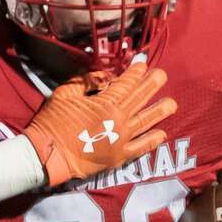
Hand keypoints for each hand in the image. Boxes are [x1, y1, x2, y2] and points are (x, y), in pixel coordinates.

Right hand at [23, 62, 176, 186]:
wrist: (49, 156)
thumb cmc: (53, 122)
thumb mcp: (64, 93)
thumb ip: (86, 81)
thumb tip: (104, 76)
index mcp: (105, 103)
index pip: (126, 83)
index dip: (135, 72)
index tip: (142, 64)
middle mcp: (118, 120)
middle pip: (140, 98)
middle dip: (153, 84)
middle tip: (163, 75)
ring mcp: (121, 139)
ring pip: (146, 121)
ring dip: (160, 111)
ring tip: (172, 103)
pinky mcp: (119, 157)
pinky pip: (141, 148)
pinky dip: (153, 140)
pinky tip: (163, 134)